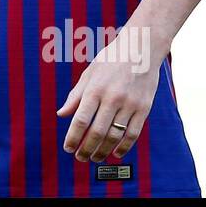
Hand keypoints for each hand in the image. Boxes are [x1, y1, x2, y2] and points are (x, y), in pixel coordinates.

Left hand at [55, 27, 159, 161]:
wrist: (141, 49)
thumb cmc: (111, 60)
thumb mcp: (89, 73)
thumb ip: (75, 96)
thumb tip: (61, 114)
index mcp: (95, 89)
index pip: (81, 120)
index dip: (73, 137)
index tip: (68, 148)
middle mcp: (112, 98)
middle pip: (97, 132)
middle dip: (86, 149)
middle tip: (80, 158)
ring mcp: (130, 104)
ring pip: (114, 136)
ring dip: (103, 151)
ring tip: (95, 158)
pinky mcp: (144, 108)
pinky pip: (133, 134)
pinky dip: (124, 147)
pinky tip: (115, 153)